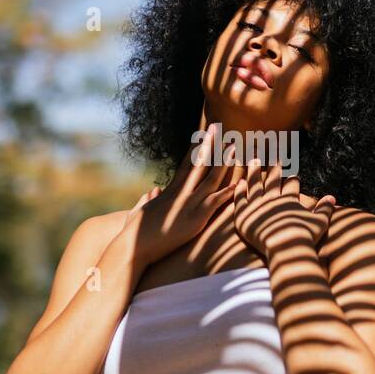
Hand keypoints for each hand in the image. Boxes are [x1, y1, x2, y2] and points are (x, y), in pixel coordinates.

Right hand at [126, 122, 238, 266]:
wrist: (134, 246)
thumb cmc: (134, 232)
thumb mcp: (141, 210)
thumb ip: (149, 199)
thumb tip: (153, 191)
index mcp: (170, 192)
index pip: (185, 165)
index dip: (195, 149)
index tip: (202, 135)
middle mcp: (181, 194)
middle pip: (198, 164)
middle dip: (209, 144)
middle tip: (218, 127)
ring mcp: (189, 205)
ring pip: (211, 178)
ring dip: (223, 162)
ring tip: (234, 146)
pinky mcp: (195, 220)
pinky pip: (216, 202)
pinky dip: (228, 192)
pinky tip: (240, 183)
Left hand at [232, 160, 335, 255]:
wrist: (285, 246)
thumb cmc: (304, 237)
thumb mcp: (320, 222)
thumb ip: (325, 209)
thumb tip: (332, 197)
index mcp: (289, 199)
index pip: (291, 184)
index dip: (293, 179)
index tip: (293, 173)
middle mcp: (272, 198)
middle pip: (273, 179)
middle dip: (275, 169)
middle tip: (275, 160)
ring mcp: (257, 205)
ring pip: (255, 184)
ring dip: (254, 172)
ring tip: (254, 161)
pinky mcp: (244, 214)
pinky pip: (240, 198)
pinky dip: (240, 189)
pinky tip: (240, 182)